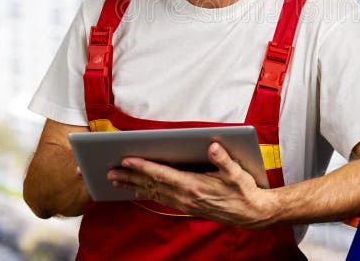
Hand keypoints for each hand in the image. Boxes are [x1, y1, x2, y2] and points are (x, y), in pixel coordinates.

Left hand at [107, 142, 276, 228]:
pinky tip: (136, 190)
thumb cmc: (244, 190)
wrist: (251, 213)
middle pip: (152, 184)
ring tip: (115, 180)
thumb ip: (224, 160)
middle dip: (129, 176)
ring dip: (132, 185)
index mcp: (194, 186)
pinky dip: (145, 193)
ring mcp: (184, 203)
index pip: (163, 174)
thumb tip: (213, 146)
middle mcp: (185, 196)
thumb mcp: (237, 173)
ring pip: (152, 193)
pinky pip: (160, 199)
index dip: (144, 166)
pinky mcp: (186, 206)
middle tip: (109, 171)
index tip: (127, 159)